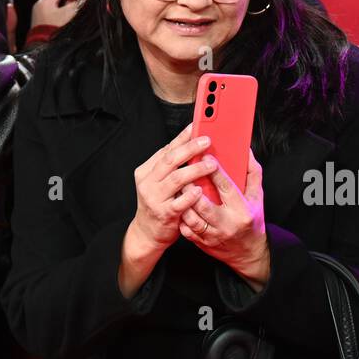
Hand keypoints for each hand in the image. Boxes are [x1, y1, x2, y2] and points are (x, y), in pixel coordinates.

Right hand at [124, 123, 215, 258]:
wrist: (147, 233)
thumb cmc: (160, 203)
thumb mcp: (160, 182)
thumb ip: (173, 168)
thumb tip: (194, 146)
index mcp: (147, 171)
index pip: (166, 149)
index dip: (182, 137)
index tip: (196, 126)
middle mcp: (148, 182)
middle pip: (170, 160)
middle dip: (190, 148)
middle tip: (207, 141)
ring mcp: (154, 198)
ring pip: (176, 179)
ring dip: (195, 169)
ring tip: (211, 164)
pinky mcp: (163, 214)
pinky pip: (179, 202)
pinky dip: (190, 195)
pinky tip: (201, 190)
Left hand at [180, 147, 268, 287]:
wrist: (248, 253)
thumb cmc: (252, 220)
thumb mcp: (257, 197)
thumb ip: (252, 174)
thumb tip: (245, 151)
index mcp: (241, 211)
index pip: (226, 189)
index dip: (215, 172)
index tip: (205, 156)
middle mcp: (227, 225)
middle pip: (203, 204)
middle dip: (190, 187)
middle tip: (183, 171)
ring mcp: (213, 236)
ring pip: (191, 218)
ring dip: (181, 201)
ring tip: (177, 187)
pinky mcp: (202, 243)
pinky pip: (186, 229)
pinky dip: (180, 216)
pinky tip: (177, 205)